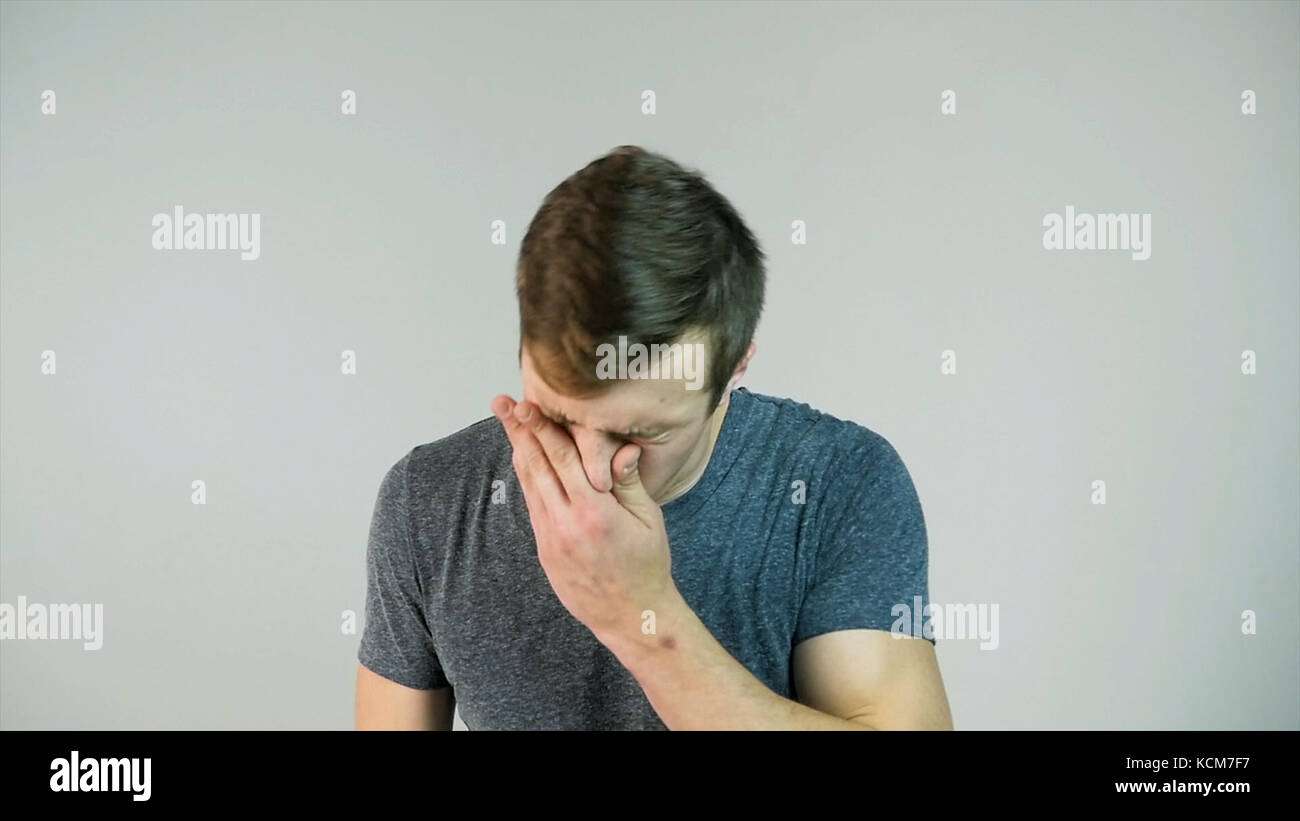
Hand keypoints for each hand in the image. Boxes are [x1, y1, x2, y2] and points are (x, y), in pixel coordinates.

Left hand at [491, 394, 679, 644]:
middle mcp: (566, 523)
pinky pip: (533, 505)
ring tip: (506, 421)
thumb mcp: (649, 521)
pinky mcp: (545, 550)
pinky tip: (522, 459)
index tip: (526, 405)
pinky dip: (526, 478)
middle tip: (502, 402)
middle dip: (518, 431)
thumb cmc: (647, 565)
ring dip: (517, 450)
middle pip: (536, 467)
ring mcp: (551, 538)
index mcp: (595, 513)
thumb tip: (622, 448)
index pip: (562, 460)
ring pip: (530, 485)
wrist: (630, 616)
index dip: (542, 430)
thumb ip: (629, 483)